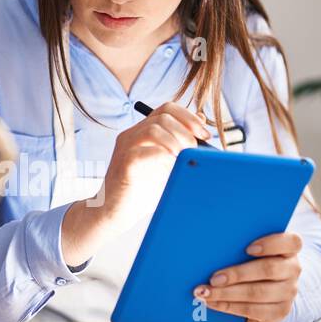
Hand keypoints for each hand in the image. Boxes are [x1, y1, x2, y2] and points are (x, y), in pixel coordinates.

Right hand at [95, 101, 207, 231]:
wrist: (115, 212)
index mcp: (142, 132)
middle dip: (186, 130)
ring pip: (153, 129)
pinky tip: (171, 166)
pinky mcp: (123, 165)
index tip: (205, 135)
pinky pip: (142, 152)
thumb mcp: (166, 164)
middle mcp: (132, 135)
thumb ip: (179, 145)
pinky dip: (161, 157)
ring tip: (184, 157)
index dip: (189, 118)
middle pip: (163, 116)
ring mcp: (125, 148)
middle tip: (195, 148)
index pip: (167, 109)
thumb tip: (201, 123)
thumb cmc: (141, 190)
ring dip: (175, 142)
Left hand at [193, 232, 301, 321]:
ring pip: (258, 292)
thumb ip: (240, 248)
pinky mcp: (279, 312)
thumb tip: (210, 247)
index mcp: (288, 250)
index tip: (248, 248)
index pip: (292, 242)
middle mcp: (292, 270)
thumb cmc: (250, 267)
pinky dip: (228, 306)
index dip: (271, 244)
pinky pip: (252, 310)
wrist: (262, 298)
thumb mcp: (249, 255)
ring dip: (227, 293)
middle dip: (237, 274)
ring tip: (206, 292)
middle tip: (214, 278)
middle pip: (269, 269)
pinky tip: (213, 303)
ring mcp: (288, 293)